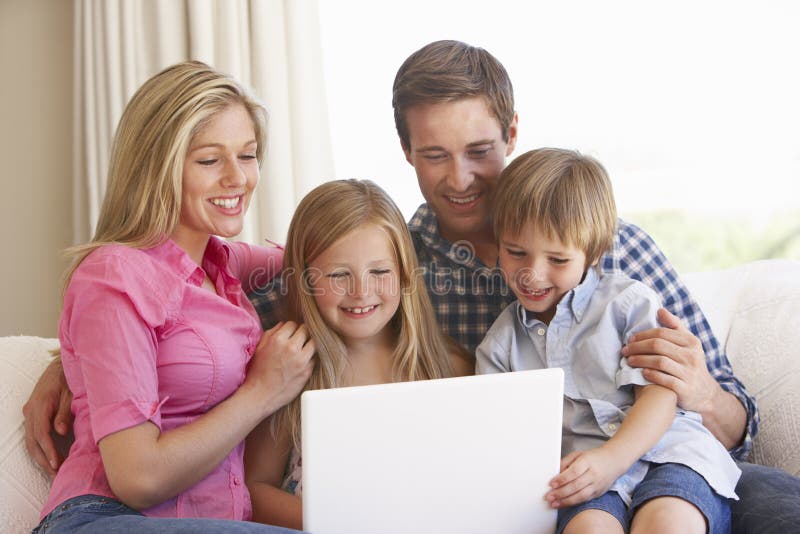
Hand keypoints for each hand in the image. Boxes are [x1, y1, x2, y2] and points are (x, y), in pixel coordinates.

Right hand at [22, 358, 73, 474]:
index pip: (41, 433)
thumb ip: (65, 412)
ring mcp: (29, 412)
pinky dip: (39, 448)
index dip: (48, 450)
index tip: (56, 463)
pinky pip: (32, 435)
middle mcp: (31, 410)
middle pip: (33, 441)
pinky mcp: (32, 414)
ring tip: (53, 471)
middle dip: (43, 459)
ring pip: (30, 440)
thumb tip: (60, 432)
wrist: (60, 365)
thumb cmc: (69, 378)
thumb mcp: (71, 393)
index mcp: (41, 404)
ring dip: (40, 457)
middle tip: (55, 474)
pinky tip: (49, 458)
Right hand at [245, 321, 315, 411]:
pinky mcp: (307, 372)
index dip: (290, 329)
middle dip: (301, 334)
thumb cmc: (257, 371)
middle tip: (297, 341)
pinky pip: (314, 358)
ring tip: (302, 349)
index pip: (293, 324)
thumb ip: (272, 332)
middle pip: (306, 330)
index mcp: (277, 340)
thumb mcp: (259, 348)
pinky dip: (310, 358)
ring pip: (314, 342)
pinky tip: (302, 361)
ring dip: (308, 344)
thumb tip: (284, 324)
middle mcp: (291, 348)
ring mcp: (301, 360)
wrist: (260, 395)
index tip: (289, 335)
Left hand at [545, 447, 623, 507]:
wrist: (613, 461)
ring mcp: (597, 485)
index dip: (562, 479)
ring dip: (566, 501)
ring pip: (581, 496)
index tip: (551, 484)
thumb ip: (565, 462)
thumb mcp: (578, 454)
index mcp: (587, 462)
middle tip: (549, 496)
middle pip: (576, 486)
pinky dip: (573, 503)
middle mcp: (593, 474)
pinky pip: (585, 500)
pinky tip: (564, 504)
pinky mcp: (598, 493)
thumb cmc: (594, 457)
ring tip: (554, 503)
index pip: (574, 472)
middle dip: (561, 493)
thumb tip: (554, 472)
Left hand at [621, 308, 718, 413]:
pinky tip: (641, 372)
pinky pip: (664, 379)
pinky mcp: (685, 389)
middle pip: (658, 346)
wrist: (706, 393)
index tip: (630, 339)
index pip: (662, 333)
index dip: (643, 335)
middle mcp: (692, 356)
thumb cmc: (691, 363)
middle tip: (625, 350)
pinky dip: (651, 374)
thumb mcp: (689, 343)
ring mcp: (689, 373)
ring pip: (659, 362)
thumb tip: (659, 310)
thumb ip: (675, 326)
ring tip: (629, 361)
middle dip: (638, 347)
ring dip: (640, 360)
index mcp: (692, 342)